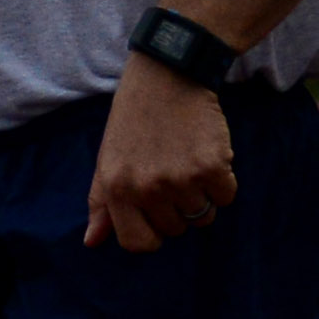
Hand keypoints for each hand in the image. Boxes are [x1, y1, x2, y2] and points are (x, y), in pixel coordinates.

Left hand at [86, 53, 238, 252]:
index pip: (138, 243)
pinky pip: (226, 196)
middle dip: (177, 208)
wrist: (167, 76)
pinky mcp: (212, 167)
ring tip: (188, 160)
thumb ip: (101, 203)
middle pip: (176, 230)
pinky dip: (223, 180)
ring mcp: (180, 179)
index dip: (152, 232)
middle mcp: (147, 188)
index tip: (156, 212)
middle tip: (171, 170)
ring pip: (203, 216)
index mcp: (116, 189)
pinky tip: (207, 153)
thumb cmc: (134, 120)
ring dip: (202, 194)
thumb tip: (92, 242)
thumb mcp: (107, 159)